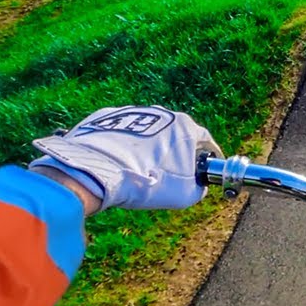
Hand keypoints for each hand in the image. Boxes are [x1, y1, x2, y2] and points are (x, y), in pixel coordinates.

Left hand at [28, 105, 222, 211]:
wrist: (99, 170)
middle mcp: (161, 112)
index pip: (204, 139)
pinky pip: (120, 132)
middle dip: (176, 151)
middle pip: (175, 133)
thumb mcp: (184, 194)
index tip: (203, 167)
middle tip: (171, 172)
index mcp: (185, 125)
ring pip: (147, 131)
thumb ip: (198, 187)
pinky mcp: (106, 117)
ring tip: (140, 168)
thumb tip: (197, 185)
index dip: (206, 156)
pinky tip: (118, 161)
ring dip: (148, 146)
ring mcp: (131, 112)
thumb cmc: (148, 181)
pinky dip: (122, 145)